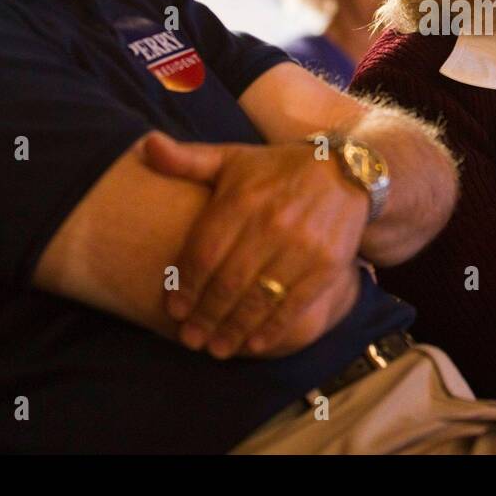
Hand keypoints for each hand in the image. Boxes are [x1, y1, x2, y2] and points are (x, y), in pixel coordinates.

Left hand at [141, 132, 364, 358]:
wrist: (349, 172)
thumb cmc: (279, 169)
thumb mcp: (234, 157)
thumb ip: (188, 160)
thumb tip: (146, 146)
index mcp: (243, 199)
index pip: (205, 252)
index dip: (186, 285)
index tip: (173, 309)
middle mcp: (272, 223)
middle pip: (229, 281)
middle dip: (205, 316)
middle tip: (190, 339)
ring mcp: (302, 246)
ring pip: (260, 298)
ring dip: (235, 329)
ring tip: (217, 349)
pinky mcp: (328, 264)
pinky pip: (295, 304)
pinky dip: (273, 328)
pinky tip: (255, 343)